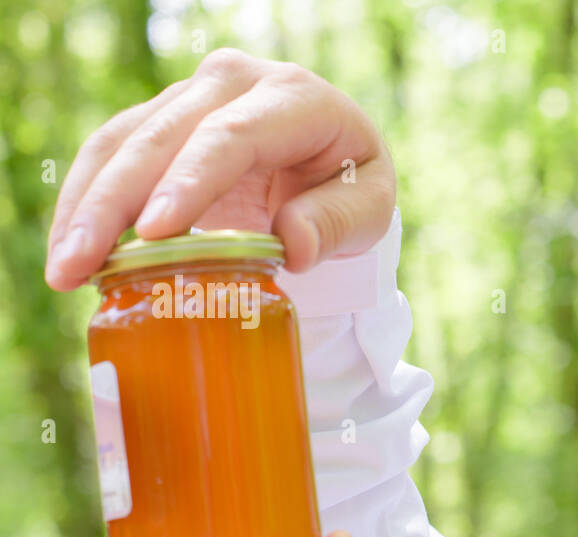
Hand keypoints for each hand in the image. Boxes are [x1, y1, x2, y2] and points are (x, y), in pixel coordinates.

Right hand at [45, 47, 394, 289]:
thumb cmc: (353, 182)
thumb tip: (291, 248)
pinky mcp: (160, 122)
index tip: (153, 232)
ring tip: (65, 269)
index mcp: (293, 98)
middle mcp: (232, 83)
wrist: (333, 161)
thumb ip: (336, 222)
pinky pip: (111, 156)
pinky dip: (86, 203)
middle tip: (81, 264)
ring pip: (123, 143)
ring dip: (86, 207)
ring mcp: (189, 96)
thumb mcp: (370, 205)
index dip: (188, 182)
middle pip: (162, 138)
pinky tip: (73, 251)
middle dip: (114, 203)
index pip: (231, 137)